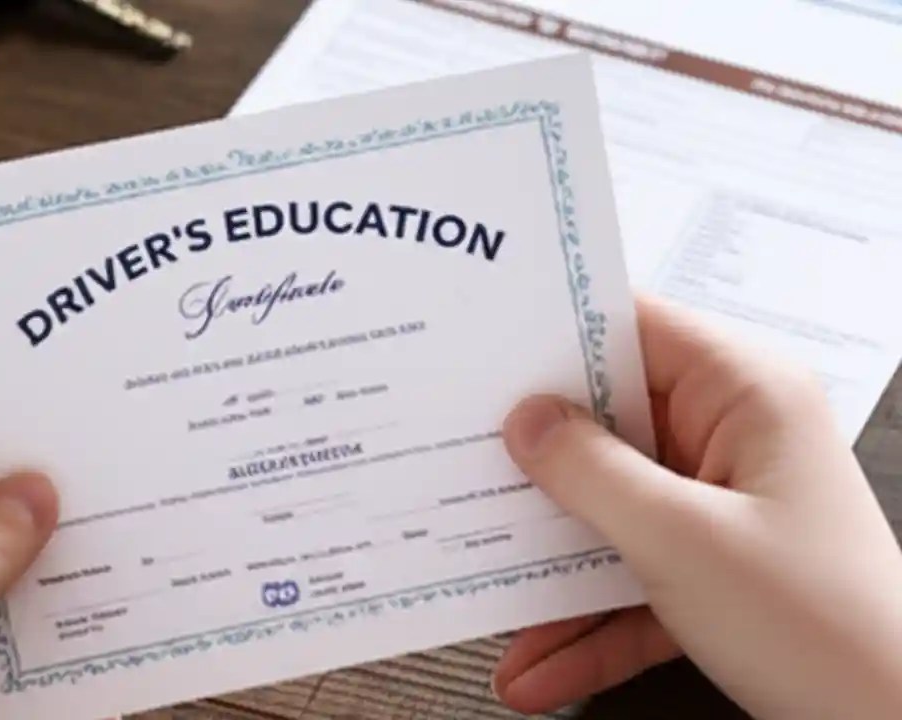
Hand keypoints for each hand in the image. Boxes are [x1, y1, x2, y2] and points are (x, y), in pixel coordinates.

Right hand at [494, 297, 901, 718]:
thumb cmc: (822, 627)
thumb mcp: (681, 541)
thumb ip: (591, 472)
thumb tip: (526, 422)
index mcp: (744, 394)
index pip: (634, 329)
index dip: (556, 336)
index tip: (479, 352)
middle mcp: (731, 437)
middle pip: (607, 426)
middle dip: (534, 467)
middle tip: (457, 470)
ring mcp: (719, 505)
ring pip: (609, 512)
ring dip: (549, 567)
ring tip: (484, 599)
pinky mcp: (711, 569)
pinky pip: (628, 579)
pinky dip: (585, 624)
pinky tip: (536, 669)